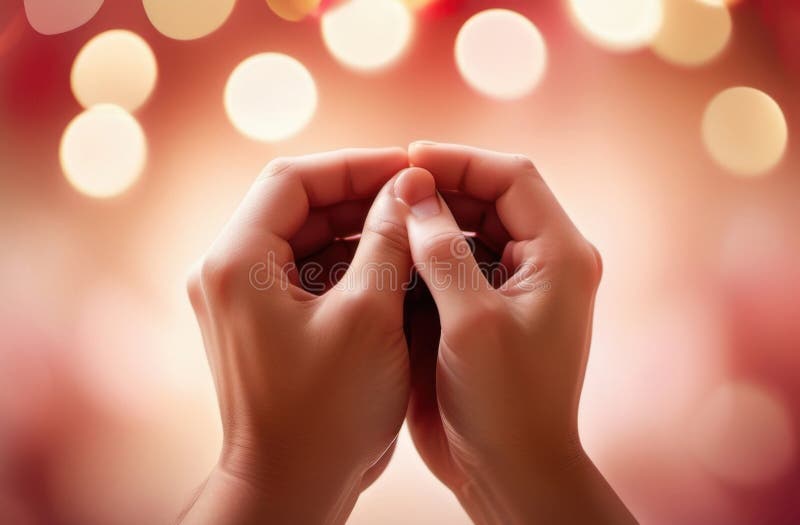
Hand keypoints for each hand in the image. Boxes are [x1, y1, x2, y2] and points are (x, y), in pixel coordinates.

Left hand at [180, 148, 413, 524]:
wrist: (291, 488)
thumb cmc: (326, 413)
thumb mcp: (369, 316)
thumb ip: (387, 241)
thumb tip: (407, 186)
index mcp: (238, 262)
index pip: (294, 180)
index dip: (355, 166)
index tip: (407, 169)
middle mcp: (228, 273)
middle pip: (298, 207)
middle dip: (360, 199)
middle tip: (417, 199)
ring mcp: (241, 299)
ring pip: (305, 239)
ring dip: (358, 232)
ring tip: (414, 232)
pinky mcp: (261, 322)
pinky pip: (306, 273)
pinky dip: (348, 265)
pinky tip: (394, 269)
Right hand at [398, 143, 635, 523]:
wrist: (509, 470)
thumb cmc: (504, 404)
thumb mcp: (471, 322)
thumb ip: (442, 253)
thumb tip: (416, 193)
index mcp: (559, 256)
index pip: (512, 178)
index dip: (460, 162)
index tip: (407, 160)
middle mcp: (542, 263)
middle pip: (489, 198)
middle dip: (440, 189)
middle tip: (387, 190)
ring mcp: (513, 286)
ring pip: (468, 229)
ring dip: (429, 221)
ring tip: (382, 218)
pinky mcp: (484, 309)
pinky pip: (454, 264)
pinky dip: (423, 255)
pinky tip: (390, 256)